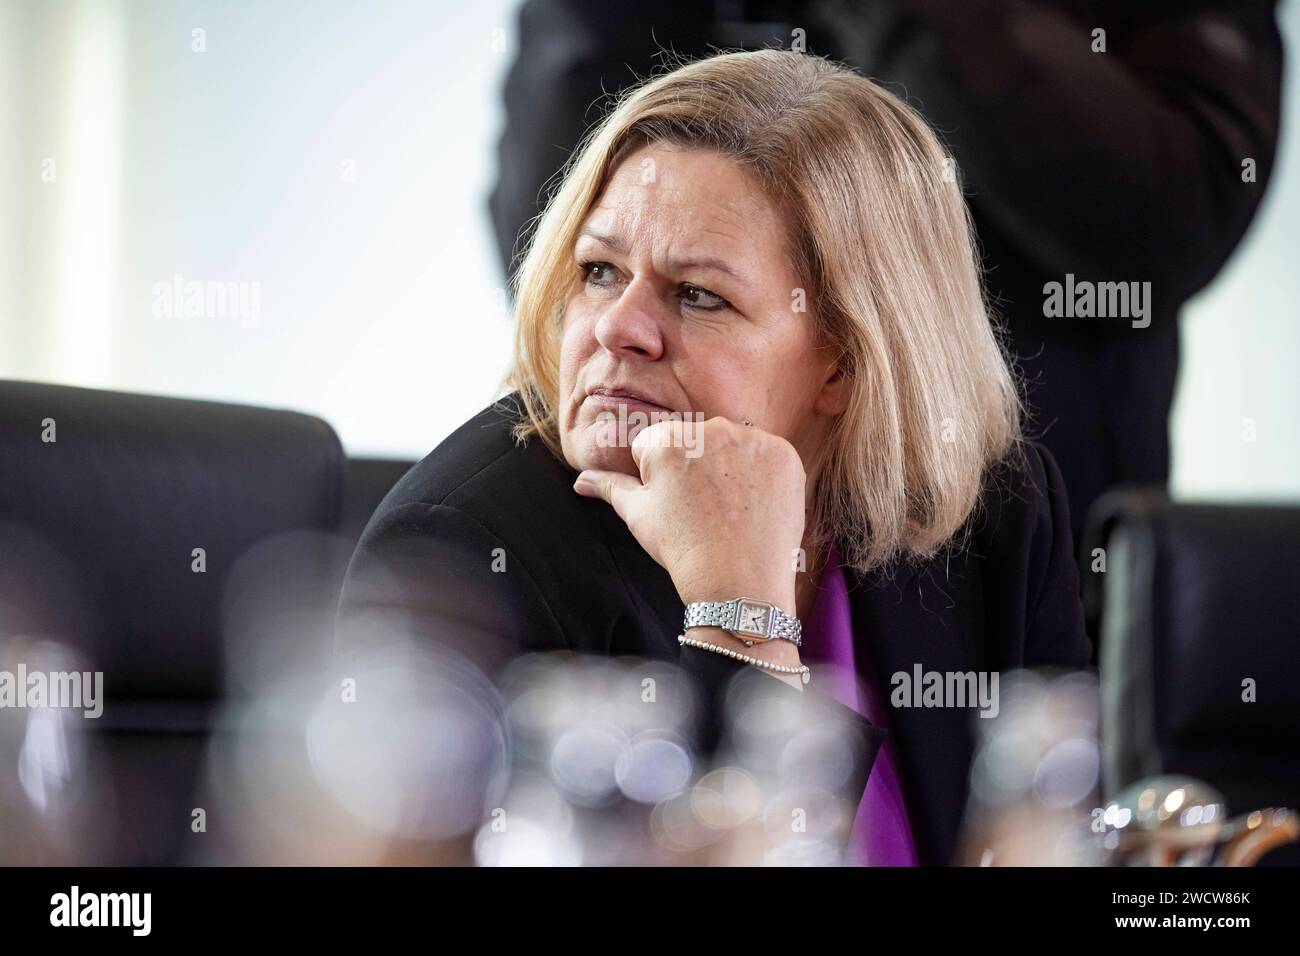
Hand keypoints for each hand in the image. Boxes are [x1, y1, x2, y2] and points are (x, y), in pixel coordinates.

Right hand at [572, 416, 805, 617]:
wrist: (739, 581)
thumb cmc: (681, 548)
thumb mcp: (639, 516)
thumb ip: (611, 488)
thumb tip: (581, 480)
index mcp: (666, 438)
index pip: (655, 444)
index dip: (660, 478)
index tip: (675, 505)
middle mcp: (710, 428)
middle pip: (695, 440)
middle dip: (695, 467)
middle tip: (702, 511)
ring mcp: (751, 439)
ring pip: (732, 445)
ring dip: (730, 468)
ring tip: (730, 510)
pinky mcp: (783, 454)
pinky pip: (766, 455)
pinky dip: (762, 476)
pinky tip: (754, 505)